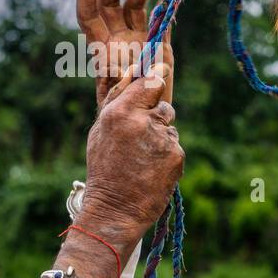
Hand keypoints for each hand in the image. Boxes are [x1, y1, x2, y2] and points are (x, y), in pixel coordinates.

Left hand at [76, 0, 173, 108]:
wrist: (143, 122)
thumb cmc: (124, 112)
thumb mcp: (120, 92)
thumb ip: (127, 70)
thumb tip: (126, 59)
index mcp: (101, 47)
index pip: (88, 13)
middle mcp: (115, 37)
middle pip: (111, 0)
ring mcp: (134, 37)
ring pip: (134, 2)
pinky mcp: (154, 41)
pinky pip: (159, 16)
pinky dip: (165, 1)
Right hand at [79, 61, 184, 251]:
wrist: (115, 209)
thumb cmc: (104, 168)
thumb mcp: (100, 131)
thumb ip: (118, 99)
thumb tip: (135, 69)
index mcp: (119, 112)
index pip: (149, 83)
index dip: (155, 82)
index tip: (159, 78)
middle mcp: (142, 122)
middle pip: (163, 105)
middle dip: (156, 117)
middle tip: (142, 138)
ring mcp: (162, 139)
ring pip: (170, 128)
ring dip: (161, 138)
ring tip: (143, 159)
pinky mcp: (176, 156)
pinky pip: (175, 147)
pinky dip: (167, 156)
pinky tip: (152, 170)